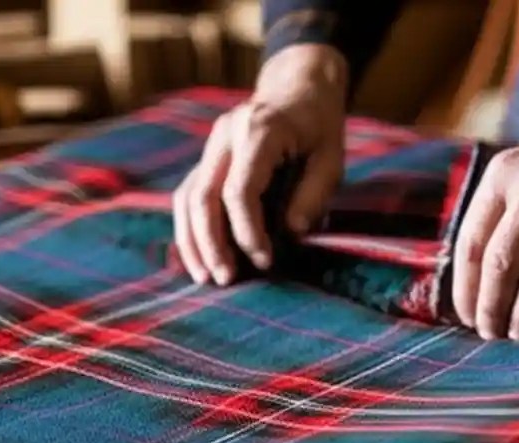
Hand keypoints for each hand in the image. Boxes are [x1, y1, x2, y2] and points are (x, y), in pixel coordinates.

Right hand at [173, 45, 348, 284]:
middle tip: (224, 280)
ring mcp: (212, 145)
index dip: (248, 231)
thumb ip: (313, 194)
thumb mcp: (332, 157)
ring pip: (187, 197)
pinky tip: (198, 257)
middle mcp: (227, 134)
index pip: (239, 189)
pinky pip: (188, 195)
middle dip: (210, 243)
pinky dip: (190, 228)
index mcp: (260, 130)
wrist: (298, 86)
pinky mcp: (208, 157)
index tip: (265, 261)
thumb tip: (290, 233)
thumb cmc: (319, 126)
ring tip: (204, 277)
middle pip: (202, 195)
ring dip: (192, 240)